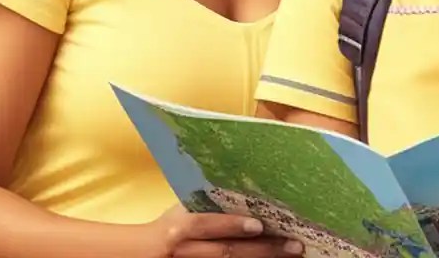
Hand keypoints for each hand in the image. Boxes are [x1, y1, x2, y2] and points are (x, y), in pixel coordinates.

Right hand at [145, 205, 304, 257]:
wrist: (143, 255)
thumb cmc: (170, 226)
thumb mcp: (182, 211)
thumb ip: (208, 203)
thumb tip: (246, 186)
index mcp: (181, 229)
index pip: (206, 226)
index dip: (232, 226)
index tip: (259, 225)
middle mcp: (187, 251)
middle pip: (227, 252)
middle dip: (264, 249)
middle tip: (295, 245)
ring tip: (292, 255)